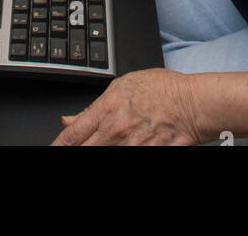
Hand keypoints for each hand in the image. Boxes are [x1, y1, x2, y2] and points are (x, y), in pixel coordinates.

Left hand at [51, 69, 201, 146]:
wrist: (193, 104)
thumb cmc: (163, 90)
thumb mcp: (123, 87)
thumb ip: (93, 107)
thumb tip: (69, 120)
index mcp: (107, 110)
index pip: (73, 135)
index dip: (59, 146)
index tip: (54, 149)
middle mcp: (116, 132)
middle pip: (84, 151)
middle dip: (75, 151)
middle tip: (74, 150)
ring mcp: (131, 148)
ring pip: (103, 156)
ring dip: (99, 151)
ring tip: (107, 143)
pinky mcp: (147, 155)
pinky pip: (127, 160)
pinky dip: (119, 155)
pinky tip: (122, 148)